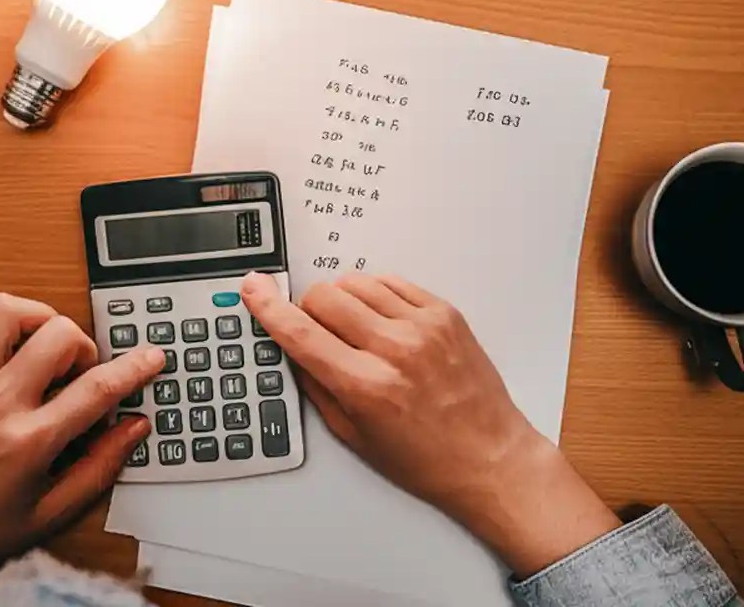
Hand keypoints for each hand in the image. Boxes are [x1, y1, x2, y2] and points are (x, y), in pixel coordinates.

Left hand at [0, 294, 163, 606]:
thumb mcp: (50, 513)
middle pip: (57, 335)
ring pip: (6, 311)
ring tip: (42, 344)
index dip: (135, 368)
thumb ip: (99, 467)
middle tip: (80, 372)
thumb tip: (133, 428)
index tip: (151, 358)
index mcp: (28, 443)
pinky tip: (0, 335)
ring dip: (37, 318)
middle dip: (83, 346)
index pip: (97, 389)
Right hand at [241, 272, 618, 575]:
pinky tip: (380, 319)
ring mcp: (424, 327)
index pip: (301, 332)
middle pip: (324, 297)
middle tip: (315, 330)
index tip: (253, 289)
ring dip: (341, 300)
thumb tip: (292, 348)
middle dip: (308, 309)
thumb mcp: (354, 436)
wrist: (490, 457)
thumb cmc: (428, 459)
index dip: (269, 306)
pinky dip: (375, 295)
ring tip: (353, 330)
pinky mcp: (445, 314)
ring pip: (356, 283)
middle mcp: (395, 351)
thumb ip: (317, 386)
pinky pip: (392, 282)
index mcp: (366, 387)